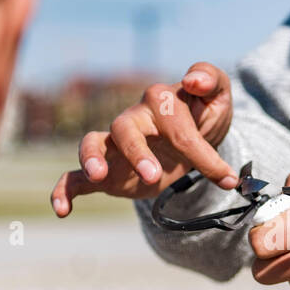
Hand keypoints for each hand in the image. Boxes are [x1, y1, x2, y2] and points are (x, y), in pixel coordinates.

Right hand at [51, 62, 235, 214]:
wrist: (194, 135)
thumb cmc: (204, 113)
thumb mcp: (218, 95)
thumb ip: (210, 80)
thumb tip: (193, 80)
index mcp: (160, 101)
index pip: (179, 129)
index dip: (203, 155)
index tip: (227, 178)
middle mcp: (133, 120)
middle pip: (124, 128)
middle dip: (136, 151)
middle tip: (153, 175)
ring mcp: (115, 145)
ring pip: (91, 143)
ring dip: (91, 158)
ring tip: (97, 175)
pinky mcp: (105, 170)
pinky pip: (74, 178)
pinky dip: (64, 191)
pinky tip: (62, 210)